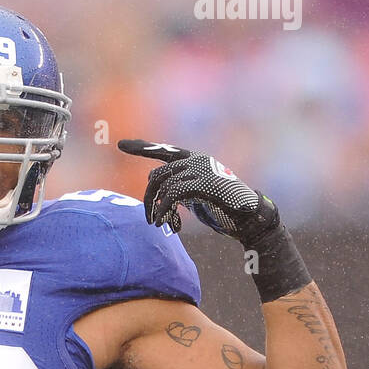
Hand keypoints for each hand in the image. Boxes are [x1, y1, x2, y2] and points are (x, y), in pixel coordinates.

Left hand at [117, 139, 278, 243]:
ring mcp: (201, 170)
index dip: (142, 148)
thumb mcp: (196, 196)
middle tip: (149, 218)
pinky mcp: (204, 184)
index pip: (165, 151)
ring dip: (156, 208)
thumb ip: (179, 188)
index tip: (121, 145)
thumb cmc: (222, 208)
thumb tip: (157, 192)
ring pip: (163, 185)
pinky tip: (163, 222)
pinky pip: (173, 194)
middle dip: (149, 198)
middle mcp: (196, 160)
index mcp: (195, 160)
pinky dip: (164, 210)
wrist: (248, 216)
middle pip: (158, 174)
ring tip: (158, 223)